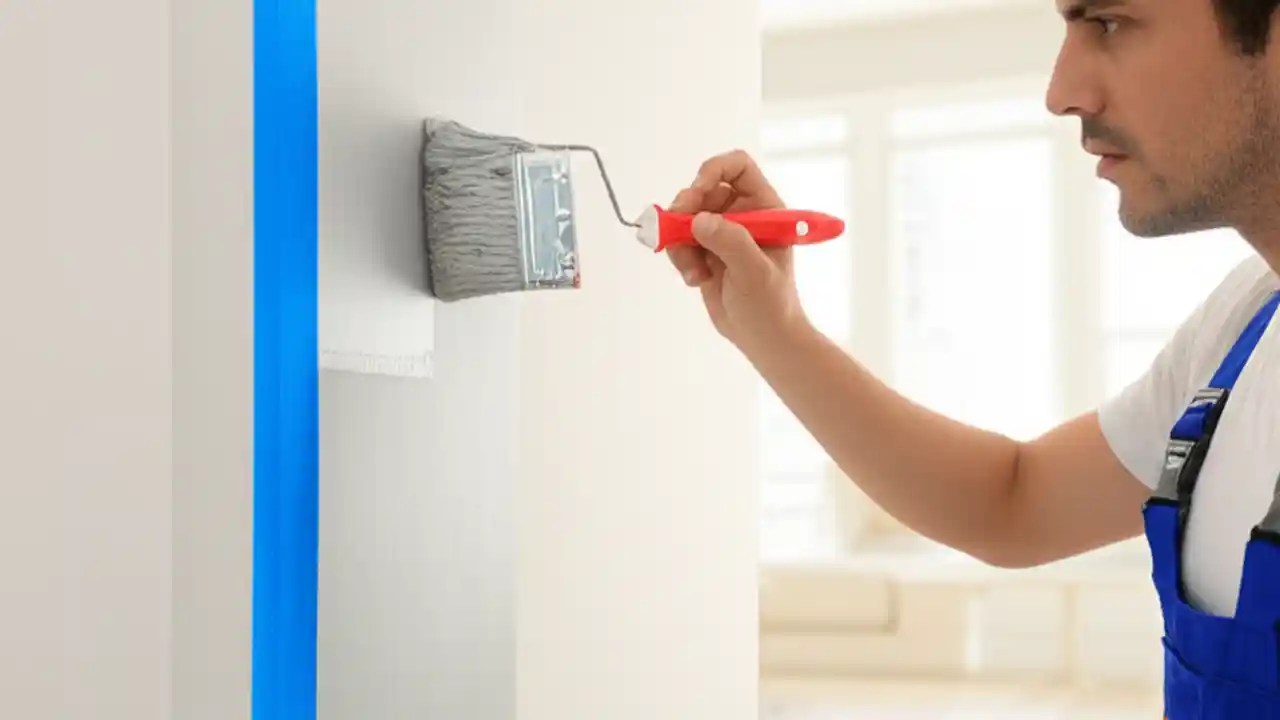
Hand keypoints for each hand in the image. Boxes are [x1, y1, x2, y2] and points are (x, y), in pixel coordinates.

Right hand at [667, 150, 809, 352]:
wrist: (763, 339)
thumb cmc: (772, 305)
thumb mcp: (755, 272)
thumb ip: (730, 242)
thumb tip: (700, 220)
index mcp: (764, 208)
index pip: (738, 167)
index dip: (714, 170)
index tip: (696, 191)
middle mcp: (742, 215)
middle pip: (703, 190)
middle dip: (687, 210)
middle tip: (677, 231)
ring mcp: (721, 234)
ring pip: (686, 218)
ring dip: (681, 241)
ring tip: (694, 270)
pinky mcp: (705, 254)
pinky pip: (679, 242)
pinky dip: (680, 258)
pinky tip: (696, 279)